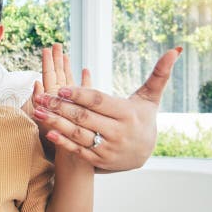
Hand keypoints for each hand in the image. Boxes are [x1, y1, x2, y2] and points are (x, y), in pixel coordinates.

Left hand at [32, 47, 181, 170]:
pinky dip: (62, 142)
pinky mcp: (99, 161)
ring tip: (37, 111)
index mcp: (128, 114)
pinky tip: (48, 132)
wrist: (144, 154)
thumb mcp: (150, 98)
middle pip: (84, 117)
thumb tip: (174, 50)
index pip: (99, 102)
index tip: (61, 88)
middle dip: (60, 107)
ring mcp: (108, 149)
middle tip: (41, 97)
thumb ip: (159, 74)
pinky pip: (78, 150)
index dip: (79, 94)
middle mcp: (118, 132)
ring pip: (78, 134)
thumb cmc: (143, 118)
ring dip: (55, 123)